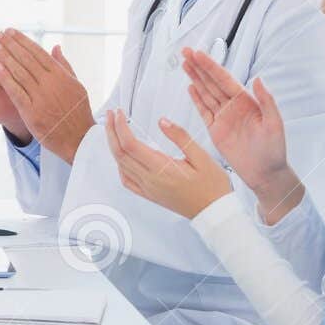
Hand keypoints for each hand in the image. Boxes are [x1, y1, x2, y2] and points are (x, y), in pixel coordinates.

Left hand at [0, 29, 94, 162]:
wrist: (79, 139)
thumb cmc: (76, 112)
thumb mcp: (76, 85)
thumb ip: (64, 65)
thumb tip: (56, 46)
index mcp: (61, 75)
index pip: (38, 53)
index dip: (22, 41)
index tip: (10, 31)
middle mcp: (51, 83)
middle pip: (27, 59)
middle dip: (10, 44)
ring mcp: (41, 97)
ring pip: (20, 72)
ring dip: (5, 57)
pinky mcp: (32, 111)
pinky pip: (16, 92)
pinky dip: (6, 79)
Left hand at [104, 109, 232, 219]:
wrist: (214, 211)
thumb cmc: (212, 185)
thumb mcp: (202, 157)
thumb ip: (180, 137)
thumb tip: (162, 121)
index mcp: (162, 168)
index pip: (130, 144)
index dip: (120, 126)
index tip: (119, 113)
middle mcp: (150, 180)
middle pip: (120, 153)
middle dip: (112, 131)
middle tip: (110, 115)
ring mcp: (147, 189)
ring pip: (120, 165)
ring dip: (113, 145)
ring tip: (113, 129)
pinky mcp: (149, 195)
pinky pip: (126, 180)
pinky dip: (119, 165)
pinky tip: (122, 157)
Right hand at [181, 48, 302, 223]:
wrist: (265, 173)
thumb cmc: (274, 150)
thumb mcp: (274, 124)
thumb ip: (266, 101)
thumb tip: (258, 79)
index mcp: (247, 102)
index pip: (224, 80)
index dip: (211, 67)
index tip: (198, 54)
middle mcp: (233, 107)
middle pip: (212, 82)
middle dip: (199, 67)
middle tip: (186, 51)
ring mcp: (223, 118)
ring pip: (206, 93)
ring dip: (195, 79)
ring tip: (184, 64)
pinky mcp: (215, 130)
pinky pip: (203, 111)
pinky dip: (196, 99)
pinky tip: (190, 87)